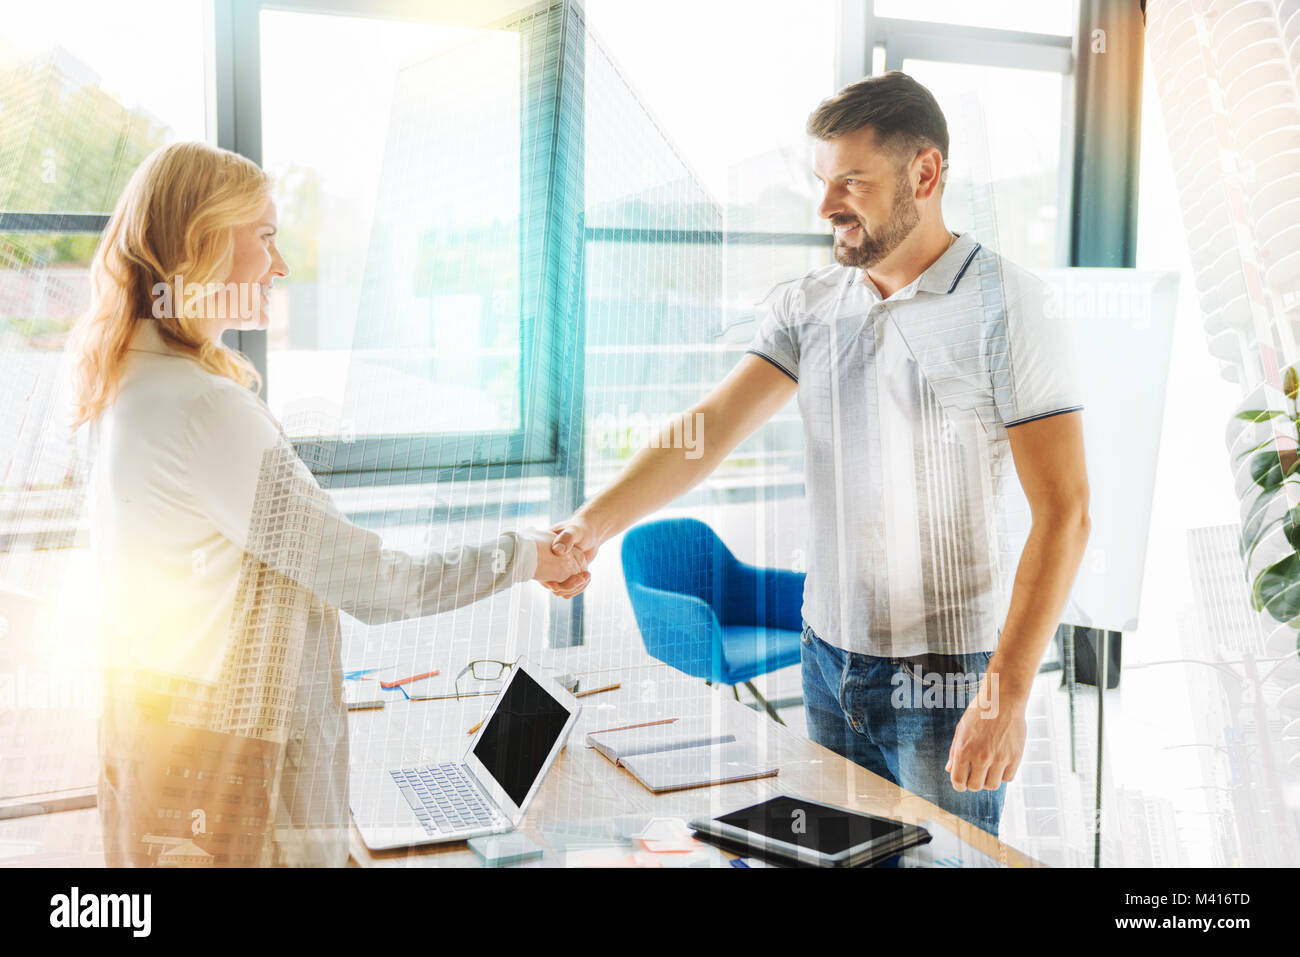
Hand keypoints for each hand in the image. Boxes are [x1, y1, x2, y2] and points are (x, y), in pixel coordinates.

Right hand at [542, 513, 600, 598]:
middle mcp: (547, 562)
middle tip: (582, 579)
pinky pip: (567, 588)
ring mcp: (556, 569)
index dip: (546, 580)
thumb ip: (566, 538)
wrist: (592, 533)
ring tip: (587, 576)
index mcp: (542, 550)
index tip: (556, 586)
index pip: (539, 569)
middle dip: (565, 586)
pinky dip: (577, 587)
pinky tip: (586, 577)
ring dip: (574, 588)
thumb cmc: (581, 528)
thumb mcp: (574, 531)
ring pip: (559, 589)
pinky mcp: (566, 574)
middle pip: (549, 584)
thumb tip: (557, 550)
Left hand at [945, 675, 1026, 791]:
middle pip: (975, 786)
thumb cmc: (980, 712)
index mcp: (964, 749)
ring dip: (988, 781)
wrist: (1003, 699)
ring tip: (988, 771)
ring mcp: (999, 758)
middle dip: (972, 784)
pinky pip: (1008, 778)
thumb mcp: (961, 729)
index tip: (961, 784)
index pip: (958, 780)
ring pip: (992, 785)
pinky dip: (1003, 775)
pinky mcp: (1015, 757)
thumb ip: (954, 751)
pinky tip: (1000, 766)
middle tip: (974, 776)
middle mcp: (981, 757)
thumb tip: (949, 770)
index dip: (958, 785)